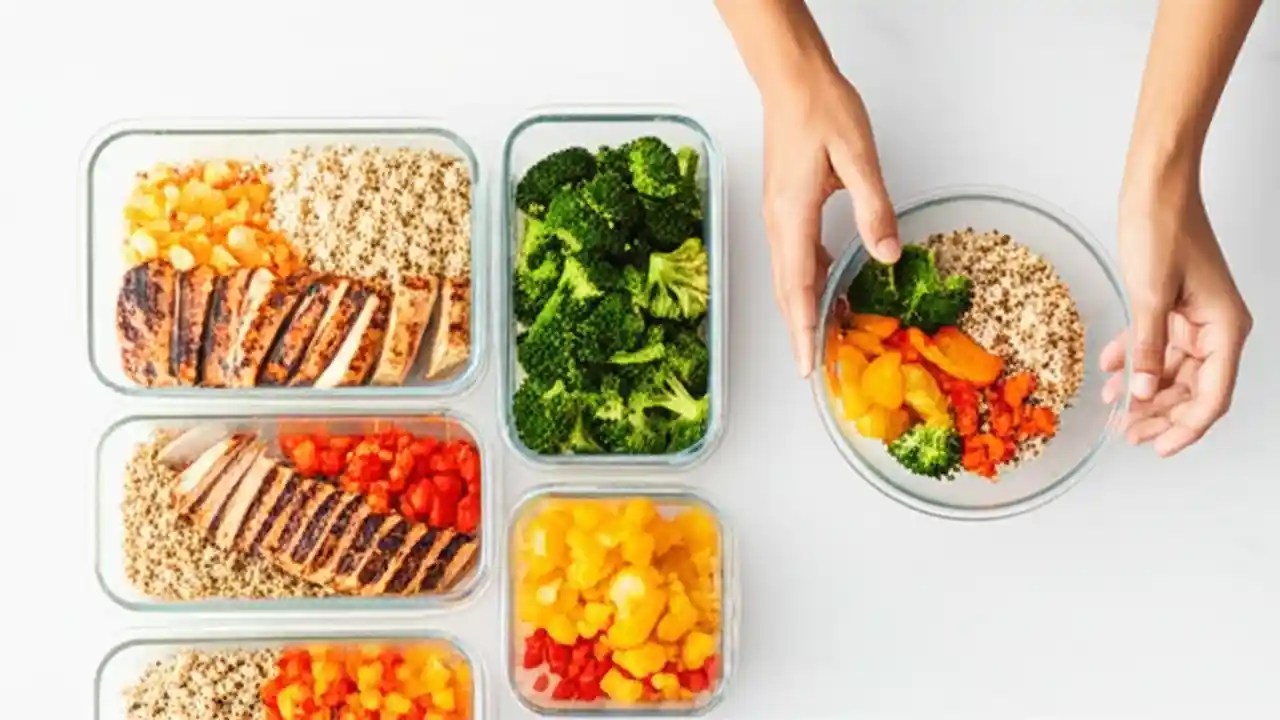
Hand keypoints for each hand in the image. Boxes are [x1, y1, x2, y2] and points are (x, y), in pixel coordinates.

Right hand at [760, 69, 900, 376]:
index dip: (801, 330)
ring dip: (805, 310)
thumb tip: (887, 255)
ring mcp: (778, 217)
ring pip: (788, 278)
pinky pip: (795, 259)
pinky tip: (832, 292)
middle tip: (816, 371)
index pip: (796, 286)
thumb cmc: (821, 109)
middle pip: (786, 291)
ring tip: (828, 340)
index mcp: (792, 215)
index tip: (806, 367)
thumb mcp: (858, 156)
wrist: (792, 81)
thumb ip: (873, 207)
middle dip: (800, 332)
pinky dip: (810, 284)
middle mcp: (778, 223)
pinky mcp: (785, 209)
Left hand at [1102, 181, 1251, 456]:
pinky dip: (1133, 358)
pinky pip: (1155, 344)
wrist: (1155, 188)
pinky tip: (1107, 371)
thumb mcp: (1149, 296)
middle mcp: (1215, 328)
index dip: (1186, 428)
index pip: (1212, 396)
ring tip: (1113, 409)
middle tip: (1126, 434)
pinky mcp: (1171, 306)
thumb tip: (1146, 392)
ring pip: (1171, 370)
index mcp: (1225, 329)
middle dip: (1159, 415)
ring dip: (1143, 390)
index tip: (1158, 448)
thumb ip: (1148, 348)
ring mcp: (1193, 318)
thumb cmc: (1161, 231)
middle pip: (1191, 389)